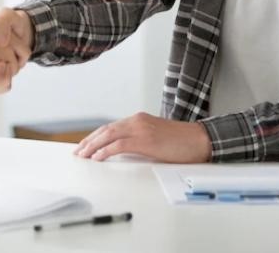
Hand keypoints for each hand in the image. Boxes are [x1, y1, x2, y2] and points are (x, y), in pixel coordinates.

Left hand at [73, 112, 211, 162]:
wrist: (200, 140)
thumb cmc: (181, 142)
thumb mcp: (155, 138)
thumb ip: (139, 141)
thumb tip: (123, 152)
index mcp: (138, 119)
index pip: (110, 127)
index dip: (95, 137)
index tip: (85, 146)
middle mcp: (137, 121)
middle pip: (105, 130)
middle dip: (89, 141)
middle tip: (78, 152)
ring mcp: (140, 129)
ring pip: (109, 135)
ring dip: (93, 146)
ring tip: (83, 155)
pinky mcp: (145, 140)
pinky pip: (119, 145)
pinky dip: (105, 151)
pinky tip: (97, 158)